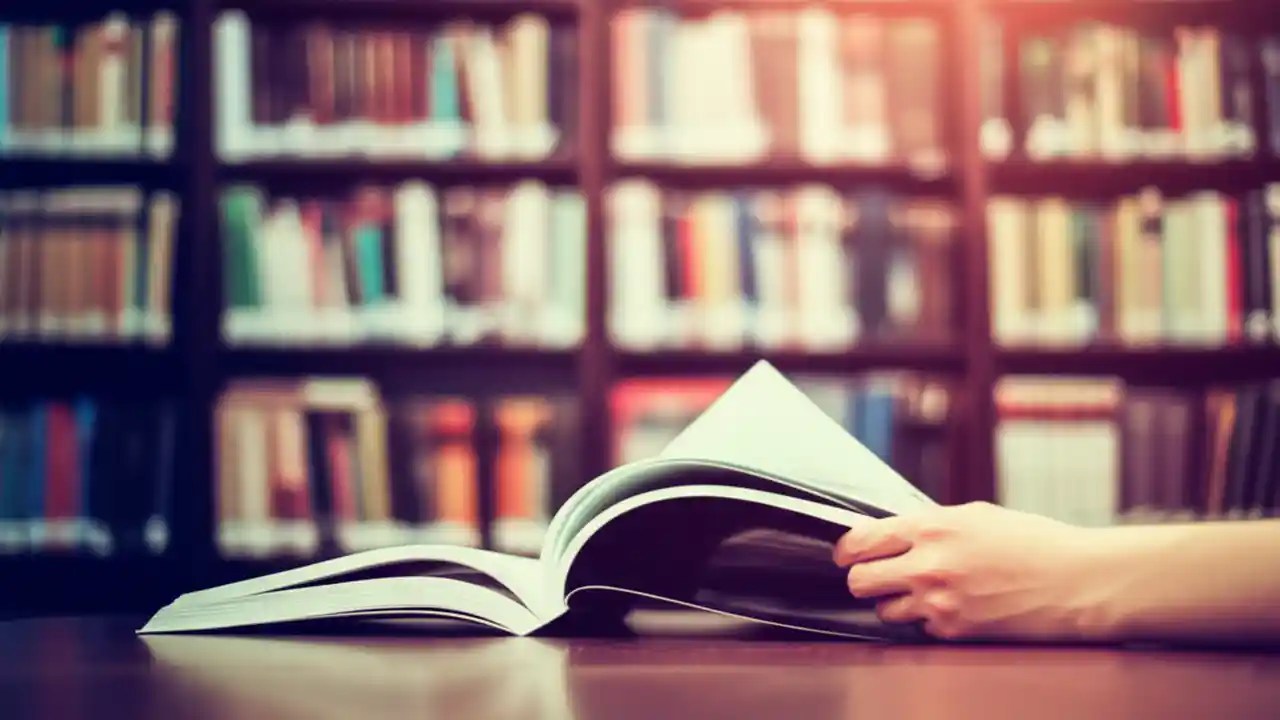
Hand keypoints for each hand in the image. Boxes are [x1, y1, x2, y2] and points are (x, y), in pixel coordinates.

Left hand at [832, 502, 1106, 640]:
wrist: (1074, 581)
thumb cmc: (1031, 542)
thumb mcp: (975, 515)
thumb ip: (928, 524)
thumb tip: (888, 530)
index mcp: (932, 527)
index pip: (862, 540)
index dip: (846, 550)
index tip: (845, 555)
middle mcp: (928, 565)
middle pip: (860, 581)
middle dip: (863, 578)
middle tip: (876, 576)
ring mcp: (939, 601)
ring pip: (884, 609)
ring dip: (894, 601)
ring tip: (921, 592)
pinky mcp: (954, 630)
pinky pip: (919, 627)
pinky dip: (928, 619)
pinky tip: (953, 605)